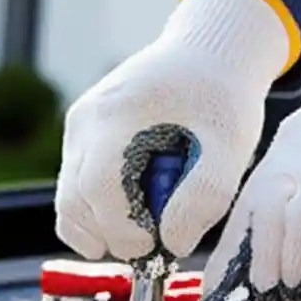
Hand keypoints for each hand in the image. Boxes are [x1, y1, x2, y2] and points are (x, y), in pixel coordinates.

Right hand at [54, 0, 290, 261]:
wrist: (207, 54)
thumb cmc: (222, 99)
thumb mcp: (231, 149)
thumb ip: (205, 198)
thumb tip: (173, 244)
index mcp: (118, 116)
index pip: (99, 187)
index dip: (121, 228)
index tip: (153, 246)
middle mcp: (86, 120)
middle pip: (74, 200)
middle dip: (110, 234)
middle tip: (152, 244)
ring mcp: (77, 127)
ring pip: (69, 199)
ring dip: (102, 227)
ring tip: (146, 226)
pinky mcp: (80, 136)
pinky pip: (75, 186)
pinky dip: (98, 211)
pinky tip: (132, 214)